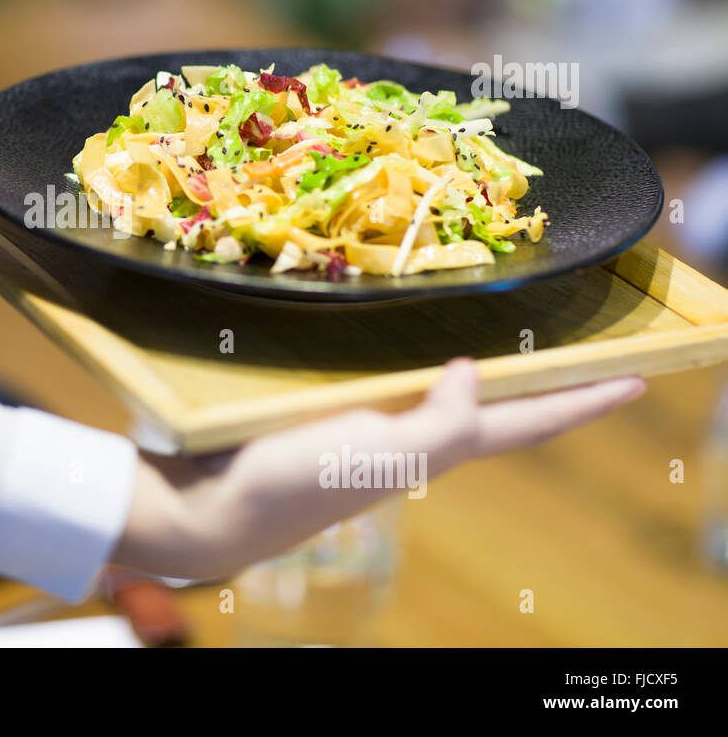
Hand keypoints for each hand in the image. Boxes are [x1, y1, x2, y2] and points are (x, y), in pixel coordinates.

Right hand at [113, 358, 645, 578]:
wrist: (213, 509)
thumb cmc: (293, 482)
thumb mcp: (376, 455)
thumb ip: (438, 423)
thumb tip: (478, 374)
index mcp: (431, 449)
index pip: (525, 424)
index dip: (582, 402)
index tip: (637, 379)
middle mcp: (413, 440)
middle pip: (498, 412)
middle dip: (545, 387)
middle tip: (583, 354)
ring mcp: (372, 431)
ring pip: (446, 395)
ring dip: (487, 372)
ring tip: (513, 342)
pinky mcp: (331, 418)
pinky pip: (394, 385)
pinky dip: (417, 363)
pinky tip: (407, 342)